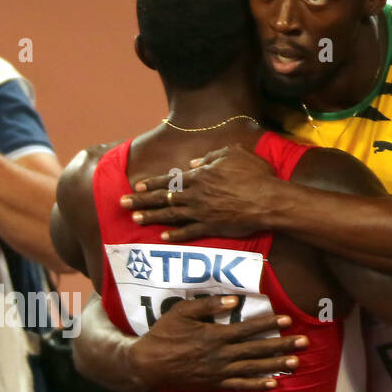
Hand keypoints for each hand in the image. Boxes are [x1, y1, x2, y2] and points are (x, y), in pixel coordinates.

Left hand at [122, 143, 280, 241]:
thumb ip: (210, 157)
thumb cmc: (254, 174)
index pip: (169, 179)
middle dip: (141, 201)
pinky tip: (162, 237)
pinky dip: (175, 235)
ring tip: (134, 219)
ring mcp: (202, 212)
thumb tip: (193, 164)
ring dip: (151, 217)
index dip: (151, 183)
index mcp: (200, 176)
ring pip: (170, 215)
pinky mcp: (211, 228)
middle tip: (122, 204)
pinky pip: (189, 233)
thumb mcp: (233, 154)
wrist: (268, 200)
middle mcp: (196, 194)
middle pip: (163, 198)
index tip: (136, 186)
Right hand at [130, 296, 307, 391]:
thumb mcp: (181, 312)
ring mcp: (219, 371)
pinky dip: (256, 385)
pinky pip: (239, 385)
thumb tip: (235, 301)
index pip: (248, 329)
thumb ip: (208, 306)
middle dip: (282, 345)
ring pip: (253, 368)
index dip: (268, 324)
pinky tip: (273, 384)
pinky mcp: (214, 384)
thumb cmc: (164, 334)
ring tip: (296, 363)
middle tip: (304, 342)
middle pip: (257, 349)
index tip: (287, 320)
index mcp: (215, 335)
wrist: (148, 364)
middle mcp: (221, 354)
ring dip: (275, 365)